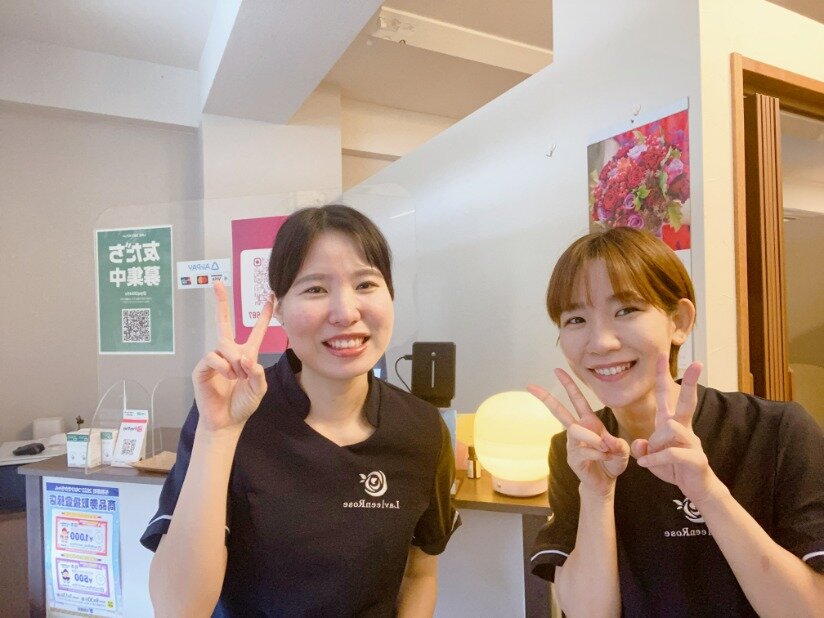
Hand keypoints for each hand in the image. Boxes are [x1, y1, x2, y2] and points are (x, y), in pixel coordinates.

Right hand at [192, 281, 272, 432]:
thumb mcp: (259, 389)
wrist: (227, 421)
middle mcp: (229, 353)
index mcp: (246, 355)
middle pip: (224, 322)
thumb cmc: (243, 404)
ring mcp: (215, 359)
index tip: (270, 297)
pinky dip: (224, 367)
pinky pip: (213, 357)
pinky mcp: (202, 367)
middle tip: (218, 282)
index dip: (263, 315)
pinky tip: (226, 377)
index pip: (255, 331)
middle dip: (221, 302)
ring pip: (225, 345)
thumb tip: (247, 359)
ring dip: (235, 361)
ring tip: (237, 377)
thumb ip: (258, 373)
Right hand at [528, 368, 628, 496]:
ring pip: (576, 431)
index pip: (576, 399)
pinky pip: (585, 451)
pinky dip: (599, 454)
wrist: (606, 482)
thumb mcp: (622, 450)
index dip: (568, 384)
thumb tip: (605, 441)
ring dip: (593, 439)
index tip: (557, 369)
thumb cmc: (612, 461)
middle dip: (545, 397)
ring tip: (606, 448)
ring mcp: (572, 444)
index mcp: (589, 421)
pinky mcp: (572, 458)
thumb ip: (617, 444)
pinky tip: (605, 458)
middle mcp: (578, 430)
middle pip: (559, 411)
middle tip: (530, 386)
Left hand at [631, 357, 717, 502]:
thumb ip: (642, 448)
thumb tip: (640, 444)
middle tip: (698, 362)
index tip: (662, 355)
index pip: (667, 396)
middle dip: (691, 382)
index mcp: (672, 424)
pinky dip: (656, 459)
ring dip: (655, 442)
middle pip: (688, 401)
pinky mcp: (695, 458)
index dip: (663, 377)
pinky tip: (646, 464)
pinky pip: (672, 453)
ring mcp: (692, 443)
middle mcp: (684, 429)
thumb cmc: (674, 469)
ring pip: (671, 429)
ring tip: (649, 456)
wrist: (697, 490)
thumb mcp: (651, 458)